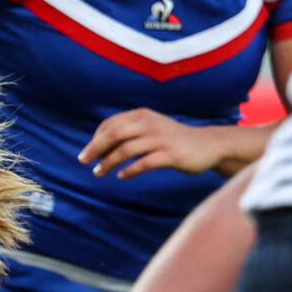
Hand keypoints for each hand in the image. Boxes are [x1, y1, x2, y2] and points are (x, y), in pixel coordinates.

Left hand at [79, 108, 217, 178]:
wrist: (208, 145)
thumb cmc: (173, 139)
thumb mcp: (150, 128)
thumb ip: (129, 132)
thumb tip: (98, 145)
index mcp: (143, 115)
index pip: (111, 124)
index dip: (96, 138)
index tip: (88, 153)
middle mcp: (150, 124)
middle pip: (114, 134)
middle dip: (95, 148)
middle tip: (83, 161)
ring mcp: (160, 139)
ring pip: (126, 150)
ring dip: (108, 163)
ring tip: (99, 173)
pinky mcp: (170, 155)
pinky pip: (144, 163)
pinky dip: (129, 170)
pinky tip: (121, 176)